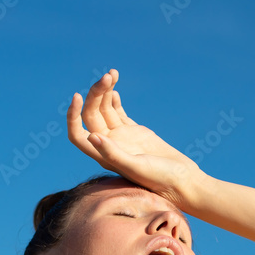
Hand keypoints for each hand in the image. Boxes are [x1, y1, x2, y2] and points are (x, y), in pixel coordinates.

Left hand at [67, 69, 207, 212]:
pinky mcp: (134, 132)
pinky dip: (114, 99)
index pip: (77, 134)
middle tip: (108, 76)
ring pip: (104, 109)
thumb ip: (113, 153)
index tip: (78, 96)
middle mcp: (108, 145)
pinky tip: (114, 88)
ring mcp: (121, 137)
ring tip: (112, 73)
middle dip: (96, 94)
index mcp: (103, 156)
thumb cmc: (159, 179)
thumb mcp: (136, 166)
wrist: (181, 180)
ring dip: (105, 91)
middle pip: (91, 115)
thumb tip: (92, 136)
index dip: (73, 116)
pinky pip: (117, 112)